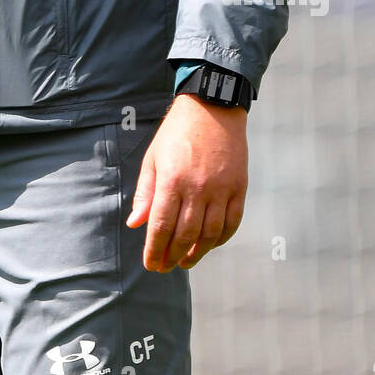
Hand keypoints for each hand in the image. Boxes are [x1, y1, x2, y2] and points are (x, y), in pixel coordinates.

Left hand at [125, 93, 247, 271]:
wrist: (212, 107)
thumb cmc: (176, 133)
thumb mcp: (153, 157)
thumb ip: (145, 192)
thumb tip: (135, 224)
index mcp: (172, 179)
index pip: (162, 226)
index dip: (155, 250)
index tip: (151, 264)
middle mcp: (198, 187)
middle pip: (185, 235)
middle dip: (173, 256)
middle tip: (166, 267)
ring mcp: (221, 189)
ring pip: (210, 234)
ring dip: (197, 253)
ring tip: (185, 262)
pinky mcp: (239, 188)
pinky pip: (232, 223)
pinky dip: (221, 239)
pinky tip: (209, 245)